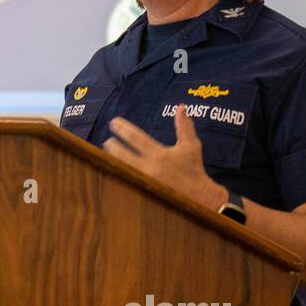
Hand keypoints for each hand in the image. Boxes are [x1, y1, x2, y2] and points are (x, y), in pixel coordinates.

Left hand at [102, 105, 225, 209]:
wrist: (199, 198)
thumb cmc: (194, 169)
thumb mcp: (191, 146)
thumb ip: (184, 126)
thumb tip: (181, 107)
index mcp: (159, 154)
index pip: (136, 138)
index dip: (123, 129)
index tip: (114, 122)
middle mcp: (149, 168)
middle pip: (122, 155)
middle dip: (112, 146)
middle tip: (106, 141)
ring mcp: (144, 182)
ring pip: (121, 169)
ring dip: (112, 160)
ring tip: (106, 153)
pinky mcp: (143, 193)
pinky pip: (126, 183)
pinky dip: (117, 176)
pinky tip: (111, 171)